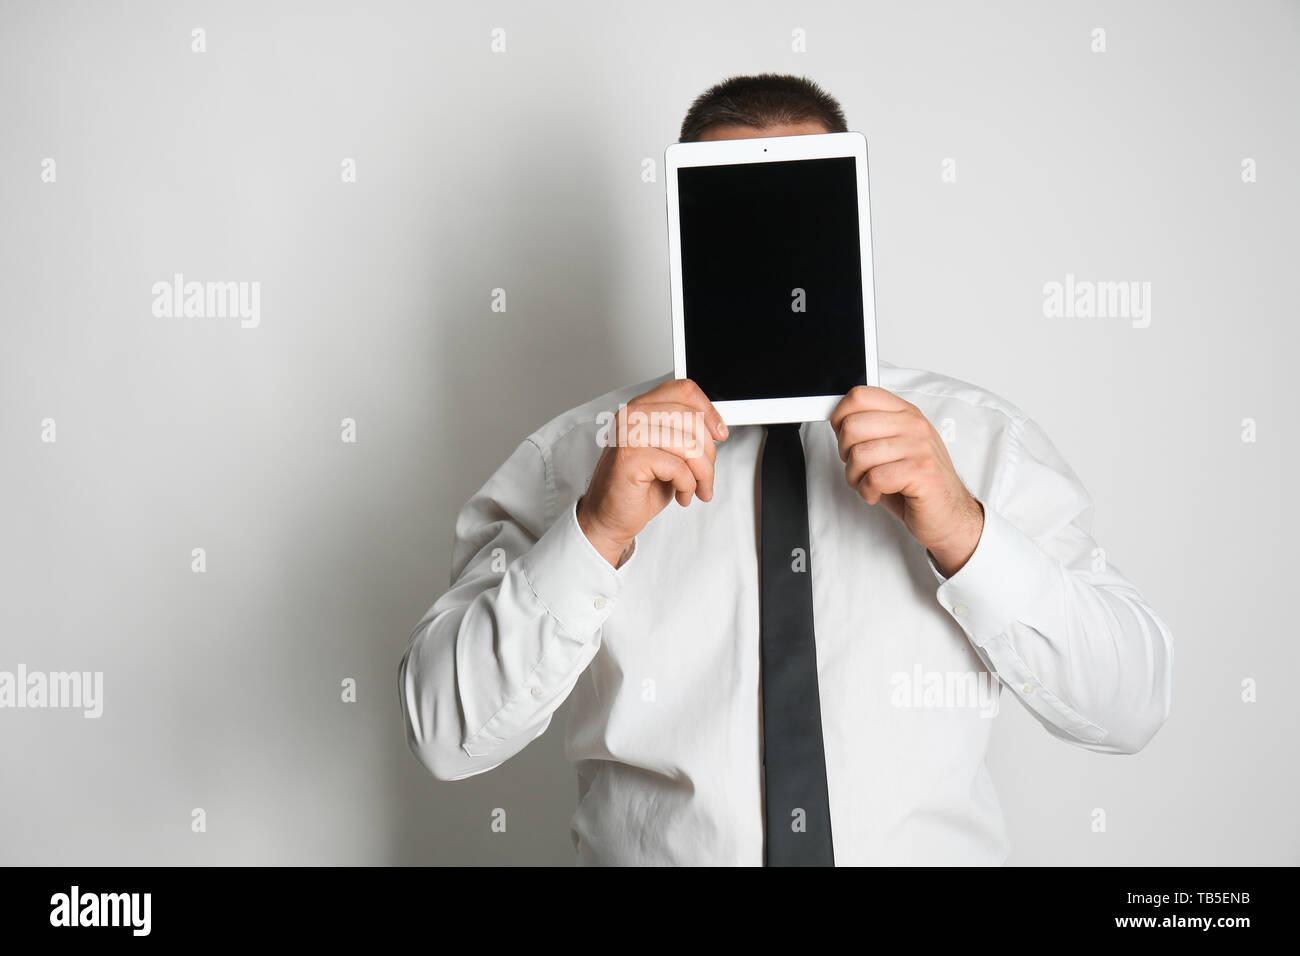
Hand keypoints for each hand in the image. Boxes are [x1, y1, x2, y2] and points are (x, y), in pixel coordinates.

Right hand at [577, 379, 728, 566]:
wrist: (609, 516)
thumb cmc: (639, 487)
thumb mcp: (669, 453)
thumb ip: (685, 433)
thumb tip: (717, 428)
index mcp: (642, 407)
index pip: (684, 390)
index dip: (709, 411)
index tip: (720, 434)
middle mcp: (632, 416)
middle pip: (691, 418)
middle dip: (709, 452)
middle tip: (706, 475)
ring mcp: (628, 434)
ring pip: (689, 444)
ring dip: (702, 474)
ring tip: (697, 489)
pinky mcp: (629, 458)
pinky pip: (678, 468)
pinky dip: (687, 485)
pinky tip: (681, 495)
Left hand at [830, 386, 983, 576]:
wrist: (949, 515)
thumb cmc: (915, 483)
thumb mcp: (892, 448)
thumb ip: (870, 430)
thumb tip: (837, 420)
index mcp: (905, 413)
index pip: (860, 396)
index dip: (840, 417)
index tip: (844, 437)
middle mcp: (914, 425)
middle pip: (852, 426)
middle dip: (845, 454)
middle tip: (860, 468)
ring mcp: (920, 447)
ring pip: (859, 455)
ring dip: (855, 478)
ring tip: (870, 484)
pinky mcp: (922, 471)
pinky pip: (874, 478)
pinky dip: (868, 491)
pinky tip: (878, 494)